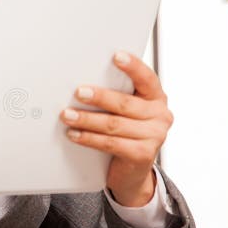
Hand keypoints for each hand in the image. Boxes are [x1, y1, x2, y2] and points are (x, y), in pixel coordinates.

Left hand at [59, 51, 173, 206]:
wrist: (132, 171)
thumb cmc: (126, 133)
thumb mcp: (126, 112)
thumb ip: (116, 96)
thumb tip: (84, 83)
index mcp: (156, 98)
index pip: (147, 78)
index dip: (133, 67)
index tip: (116, 56)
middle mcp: (160, 115)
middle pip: (125, 103)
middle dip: (99, 97)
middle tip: (78, 92)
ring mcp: (154, 136)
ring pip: (114, 124)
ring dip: (86, 119)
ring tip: (67, 115)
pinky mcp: (142, 155)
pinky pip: (110, 143)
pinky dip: (88, 138)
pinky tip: (74, 134)